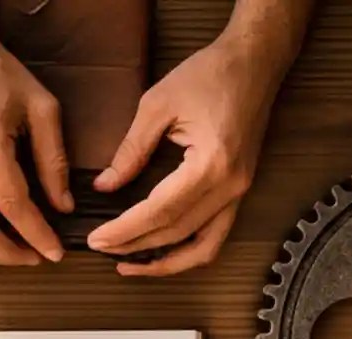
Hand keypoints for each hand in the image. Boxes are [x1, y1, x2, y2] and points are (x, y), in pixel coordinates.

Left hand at [87, 37, 288, 275]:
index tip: (97, 238)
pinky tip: (161, 253)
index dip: (125, 230)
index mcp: (211, 165)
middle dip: (134, 245)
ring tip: (128, 263)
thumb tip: (105, 186)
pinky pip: (216, 236)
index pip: (159, 211)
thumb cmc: (210, 74)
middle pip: (176, 232)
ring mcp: (240, 192)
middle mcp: (230, 186)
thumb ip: (130, 150)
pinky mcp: (239, 191)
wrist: (254, 62)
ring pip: (201, 247)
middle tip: (99, 246)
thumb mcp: (157, 105)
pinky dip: (188, 252)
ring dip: (164, 262)